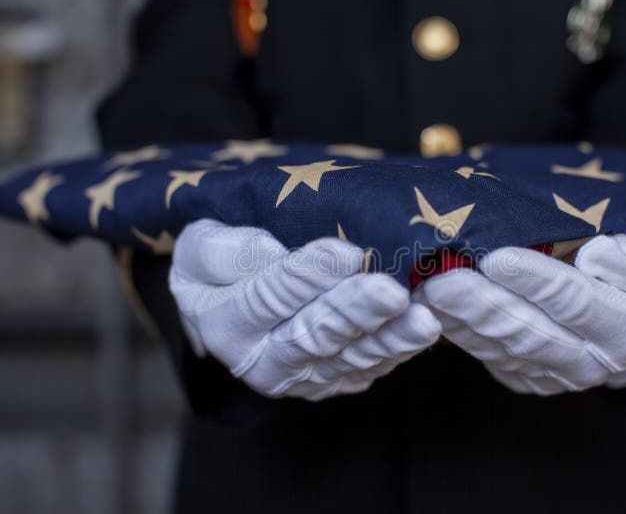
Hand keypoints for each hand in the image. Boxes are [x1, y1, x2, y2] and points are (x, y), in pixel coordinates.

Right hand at [170, 219, 439, 400]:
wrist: (230, 302)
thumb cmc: (221, 263)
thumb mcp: (203, 245)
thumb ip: (228, 251)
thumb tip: (273, 252)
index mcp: (226, 326)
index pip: (269, 297)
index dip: (307, 275)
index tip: (346, 251)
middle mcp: (264, 362)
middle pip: (314, 334)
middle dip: (356, 311)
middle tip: (388, 291)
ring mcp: (304, 377)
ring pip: (351, 357)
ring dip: (389, 338)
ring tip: (420, 318)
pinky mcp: (335, 381)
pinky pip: (369, 367)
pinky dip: (398, 350)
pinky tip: (423, 330)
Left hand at [414, 228, 625, 394]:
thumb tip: (596, 258)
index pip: (575, 301)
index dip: (535, 280)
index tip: (497, 256)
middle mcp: (588, 362)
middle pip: (527, 330)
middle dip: (480, 304)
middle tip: (441, 279)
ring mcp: (551, 375)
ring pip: (499, 346)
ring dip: (459, 319)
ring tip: (425, 289)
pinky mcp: (524, 377)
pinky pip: (486, 354)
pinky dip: (457, 329)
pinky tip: (430, 307)